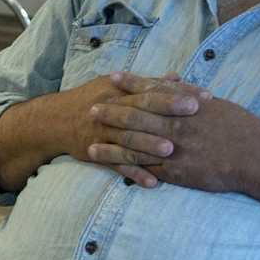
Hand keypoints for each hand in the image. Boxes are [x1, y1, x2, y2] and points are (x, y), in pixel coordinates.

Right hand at [63, 72, 204, 163]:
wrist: (55, 121)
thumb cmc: (93, 100)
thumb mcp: (117, 87)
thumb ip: (148, 85)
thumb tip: (177, 77)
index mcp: (120, 91)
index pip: (153, 88)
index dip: (179, 92)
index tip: (205, 97)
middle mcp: (111, 109)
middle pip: (141, 109)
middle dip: (167, 111)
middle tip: (193, 116)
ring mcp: (102, 132)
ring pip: (127, 138)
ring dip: (148, 144)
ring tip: (170, 150)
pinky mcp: (96, 153)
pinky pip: (116, 165)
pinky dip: (134, 174)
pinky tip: (153, 182)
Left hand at [82, 75, 259, 193]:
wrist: (259, 159)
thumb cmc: (243, 129)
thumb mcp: (218, 106)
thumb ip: (192, 96)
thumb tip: (175, 82)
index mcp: (188, 106)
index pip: (153, 91)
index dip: (131, 84)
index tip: (111, 77)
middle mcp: (178, 125)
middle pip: (137, 116)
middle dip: (112, 112)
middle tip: (90, 108)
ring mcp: (175, 149)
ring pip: (136, 144)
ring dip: (110, 142)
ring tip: (89, 140)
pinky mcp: (177, 171)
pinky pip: (146, 168)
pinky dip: (126, 166)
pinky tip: (110, 166)